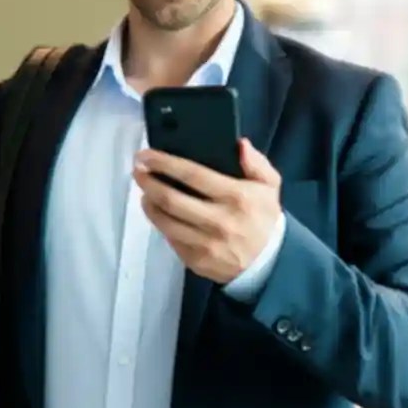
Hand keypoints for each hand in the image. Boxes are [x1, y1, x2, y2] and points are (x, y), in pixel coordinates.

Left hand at [133, 138, 282, 284]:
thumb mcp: (270, 186)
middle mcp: (218, 221)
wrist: (269, 264)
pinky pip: (170, 238)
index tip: (147, 155)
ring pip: (165, 221)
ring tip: (144, 189)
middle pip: (171, 199)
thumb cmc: (264, 218)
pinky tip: (157, 211)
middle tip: (138, 169)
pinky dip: (160, 223)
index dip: (164, 163)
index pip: (192, 175)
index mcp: (236, 197)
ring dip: (148, 202)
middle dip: (148, 181)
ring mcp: (205, 244)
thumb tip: (239, 144)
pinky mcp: (195, 260)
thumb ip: (256, 162)